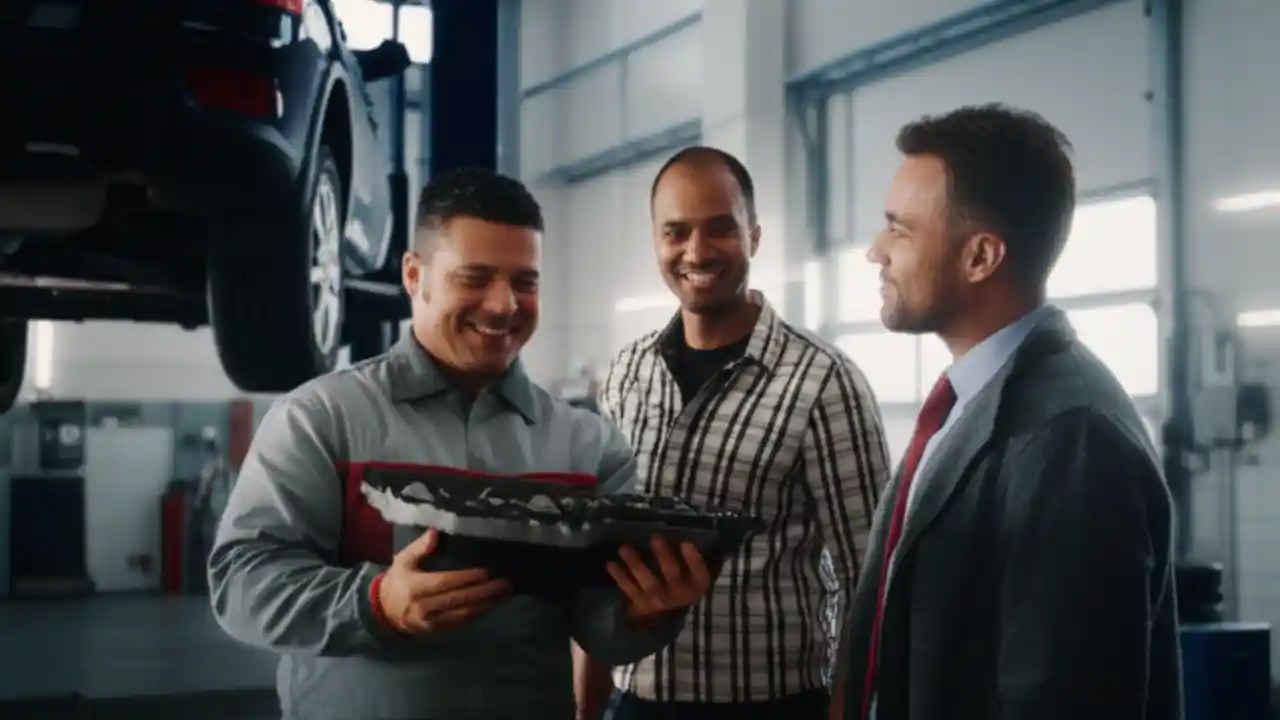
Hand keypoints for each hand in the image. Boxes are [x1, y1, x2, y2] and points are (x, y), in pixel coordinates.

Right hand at [376, 528, 511, 634]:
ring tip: (504, 594)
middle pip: (458, 599)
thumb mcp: (403, 560)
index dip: (466, 578)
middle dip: (484, 592)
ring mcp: (430, 622)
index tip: (485, 572)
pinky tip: (491, 606)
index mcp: (415, 587)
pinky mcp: (436, 631)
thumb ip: (419, 547)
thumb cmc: (399, 580)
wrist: (385, 610)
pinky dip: (477, 615)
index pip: (445, 582)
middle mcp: (423, 607)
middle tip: (504, 584)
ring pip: (463, 614)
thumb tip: (434, 533)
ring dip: (486, 605)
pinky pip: (460, 624)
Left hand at [605, 536, 712, 627]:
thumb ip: (691, 557)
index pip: (699, 572)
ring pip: (647, 581)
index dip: (694, 559)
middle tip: (655, 537)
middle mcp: (679, 595)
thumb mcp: (694, 573)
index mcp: (697, 585)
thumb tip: (681, 531)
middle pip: (672, 573)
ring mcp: (658, 600)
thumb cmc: (682, 583)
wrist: (667, 614)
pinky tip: (611, 564)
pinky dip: (620, 576)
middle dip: (663, 556)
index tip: (687, 542)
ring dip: (635, 564)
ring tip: (624, 548)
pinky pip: (629, 588)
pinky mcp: (641, 603)